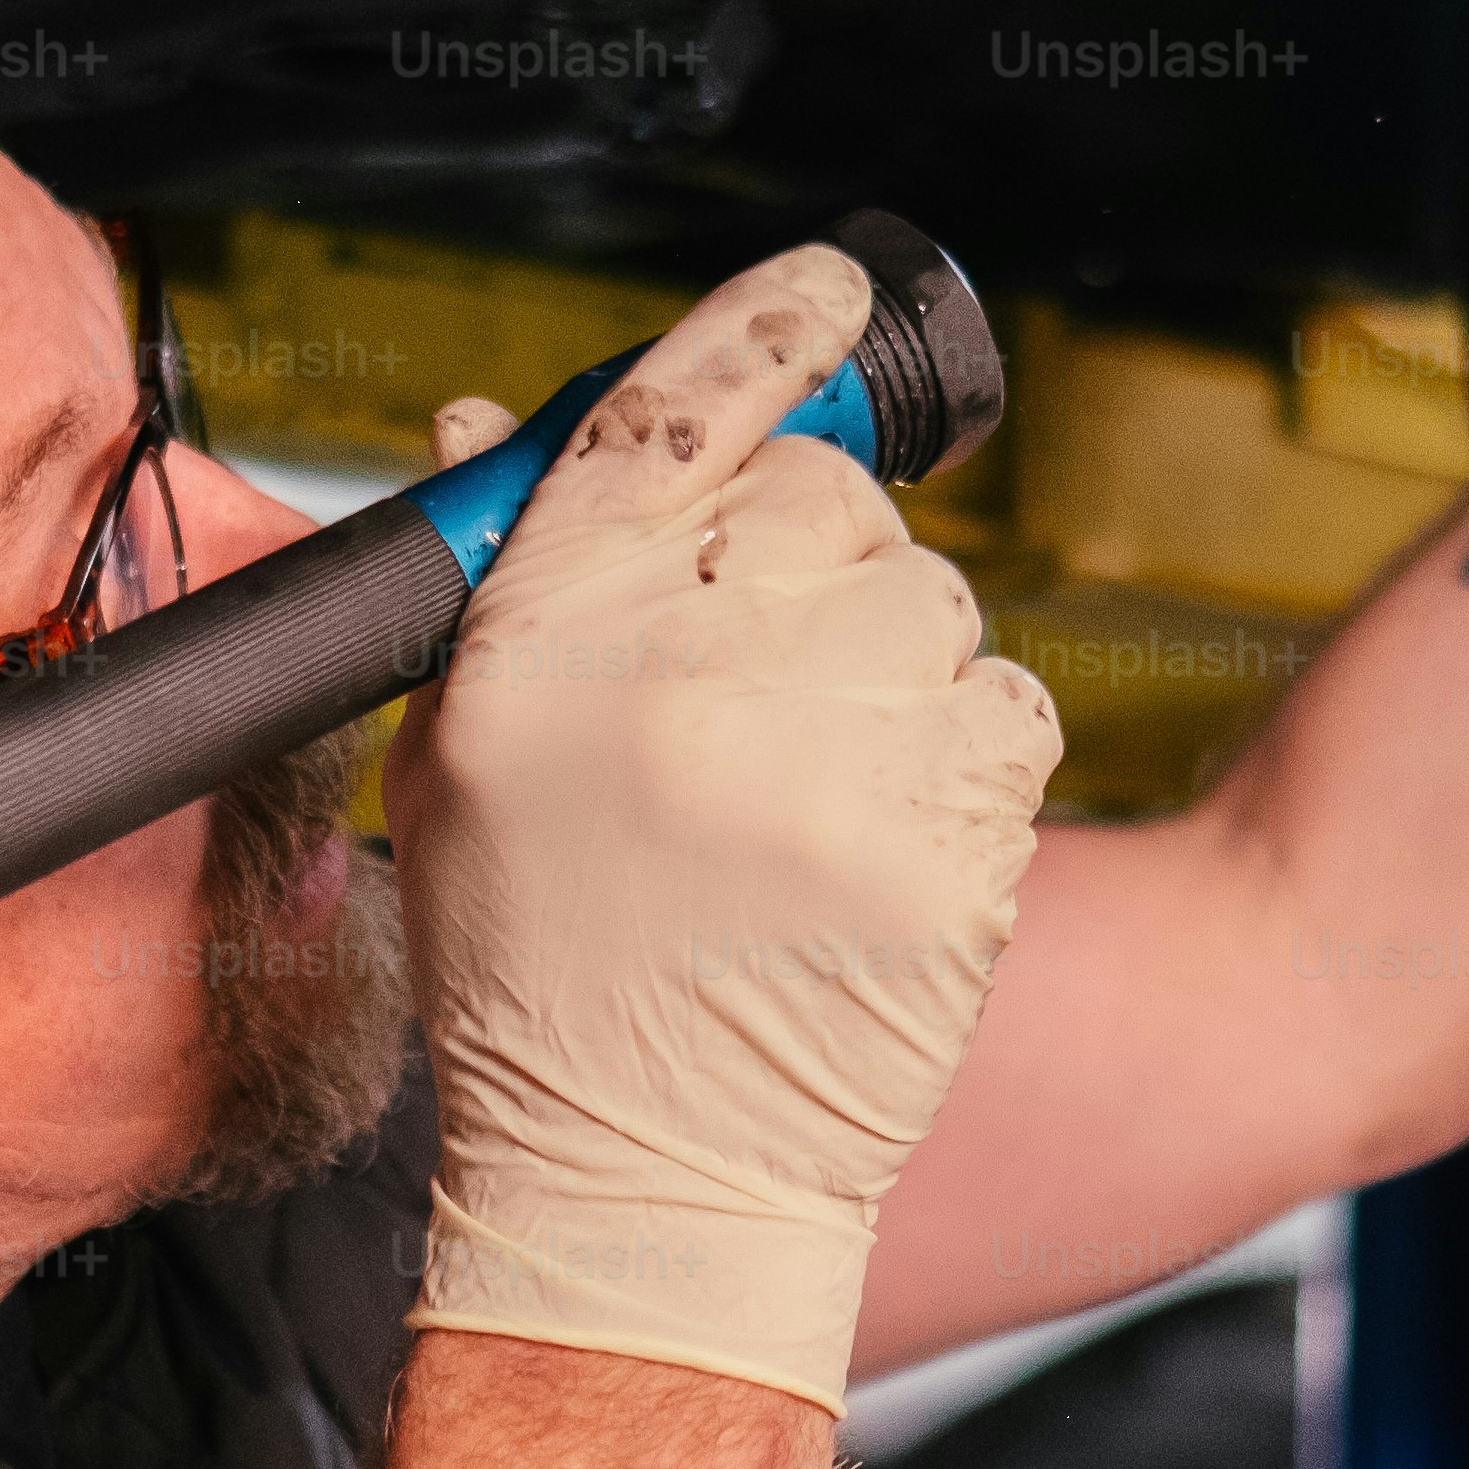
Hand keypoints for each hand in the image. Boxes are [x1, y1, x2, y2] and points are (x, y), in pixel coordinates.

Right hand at [388, 246, 1061, 1409]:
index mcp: (549, 638)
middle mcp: (687, 676)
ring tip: (824, 790)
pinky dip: (969, 759)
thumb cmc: (543, 979)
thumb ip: (509, 586)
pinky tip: (889, 841)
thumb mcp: (460, 767)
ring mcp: (829, 759)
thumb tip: (496, 427)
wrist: (642, 1178)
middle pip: (828, 504)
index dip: (762, 329)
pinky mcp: (949, 840)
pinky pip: (1007, 709)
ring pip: (934, 604)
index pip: (668, 410)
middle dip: (823, 567)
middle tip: (781, 678)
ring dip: (900, 670)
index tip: (822, 289)